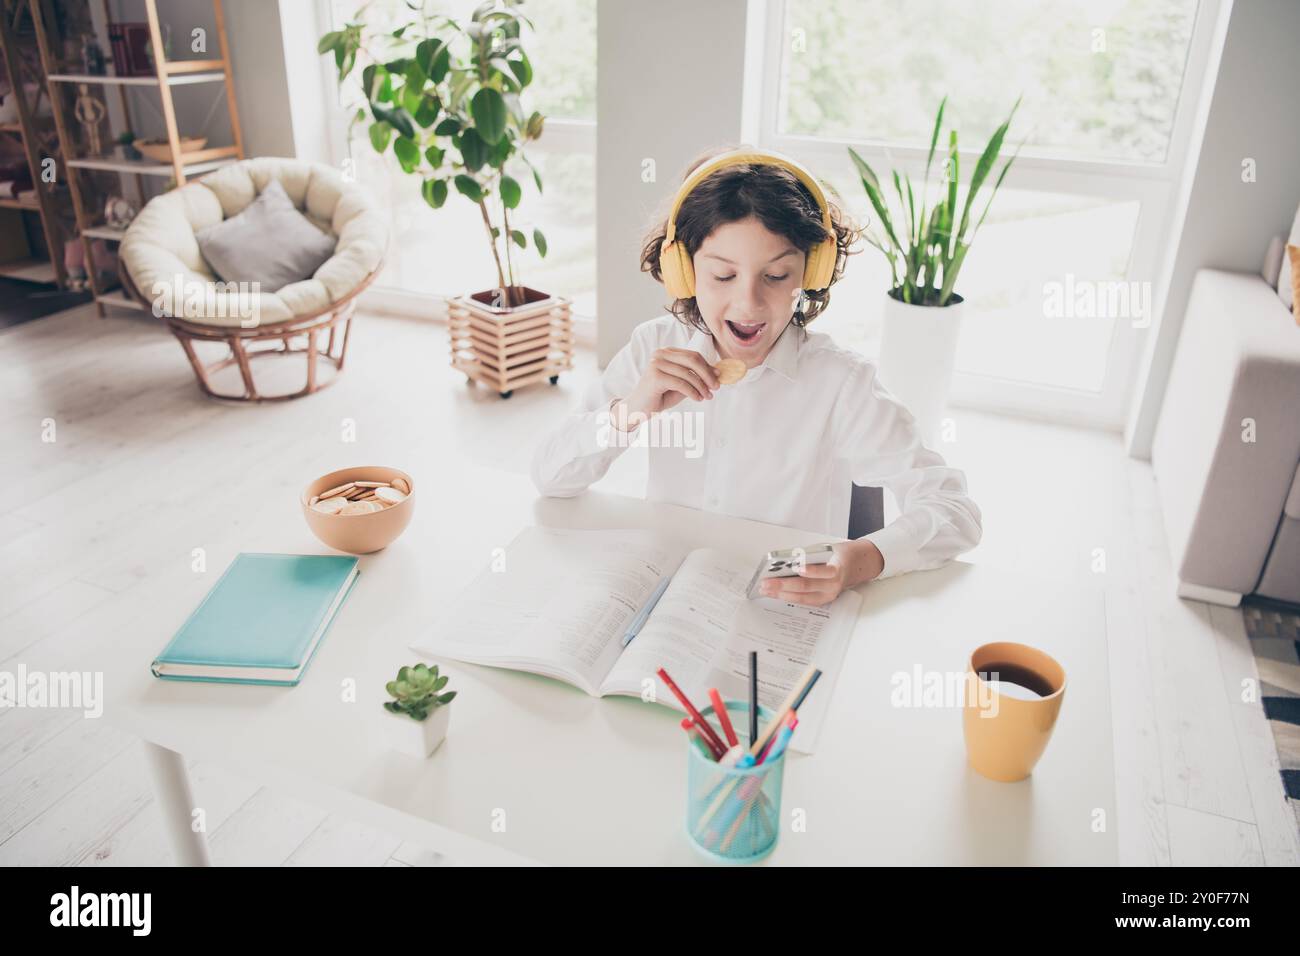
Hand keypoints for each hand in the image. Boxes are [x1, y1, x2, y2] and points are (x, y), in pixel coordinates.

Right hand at [614, 348, 719, 428]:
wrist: (637, 409)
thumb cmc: (659, 396)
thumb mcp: (681, 384)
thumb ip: (695, 377)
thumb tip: (718, 371)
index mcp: (667, 352)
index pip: (693, 355)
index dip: (708, 366)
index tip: (718, 378)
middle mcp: (660, 354)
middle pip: (692, 360)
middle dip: (707, 374)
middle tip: (716, 387)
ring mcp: (656, 364)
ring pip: (688, 373)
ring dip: (701, 386)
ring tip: (707, 396)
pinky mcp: (655, 376)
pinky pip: (681, 383)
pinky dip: (692, 392)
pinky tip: (698, 398)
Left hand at [758, 540, 883, 605]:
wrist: (854, 565)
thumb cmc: (836, 555)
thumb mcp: (824, 550)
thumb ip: (807, 556)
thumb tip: (784, 561)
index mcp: (836, 569)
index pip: (824, 572)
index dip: (810, 570)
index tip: (796, 567)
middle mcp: (833, 585)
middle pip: (806, 586)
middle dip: (784, 584)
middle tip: (767, 581)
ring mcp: (827, 595)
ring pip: (802, 597)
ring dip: (781, 593)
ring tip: (766, 588)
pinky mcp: (822, 600)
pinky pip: (803, 600)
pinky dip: (788, 597)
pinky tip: (775, 593)